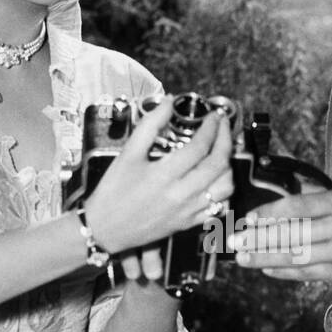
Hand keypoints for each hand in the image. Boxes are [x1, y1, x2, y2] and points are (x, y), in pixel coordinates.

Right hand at [85, 96, 234, 271]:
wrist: (104, 229)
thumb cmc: (112, 191)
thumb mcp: (127, 154)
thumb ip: (150, 125)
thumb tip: (169, 102)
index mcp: (164, 175)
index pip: (200, 147)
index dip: (211, 128)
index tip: (212, 117)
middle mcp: (180, 194)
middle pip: (218, 164)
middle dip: (226, 140)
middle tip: (222, 127)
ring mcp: (187, 211)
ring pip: (224, 188)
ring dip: (228, 166)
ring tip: (220, 152)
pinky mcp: (188, 224)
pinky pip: (218, 207)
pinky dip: (223, 190)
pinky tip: (217, 178)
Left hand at [227, 187, 331, 294]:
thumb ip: (323, 198)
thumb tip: (292, 189)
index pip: (298, 205)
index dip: (269, 213)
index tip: (248, 219)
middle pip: (292, 231)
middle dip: (260, 238)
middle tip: (235, 242)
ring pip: (296, 254)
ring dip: (266, 258)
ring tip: (243, 259)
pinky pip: (308, 272)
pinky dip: (286, 272)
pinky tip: (268, 271)